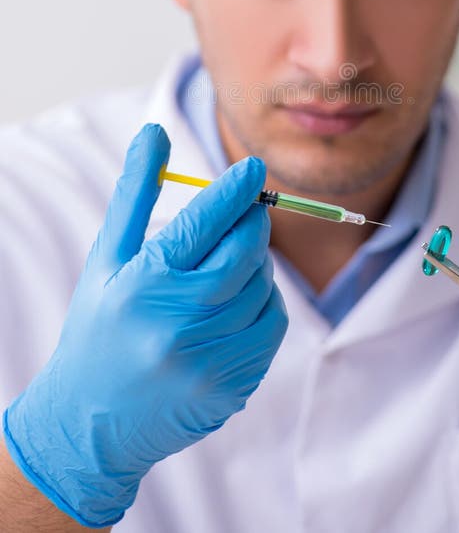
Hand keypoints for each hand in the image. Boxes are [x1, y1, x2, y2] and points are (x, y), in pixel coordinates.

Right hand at [3, 123, 287, 526]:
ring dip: (257, 262)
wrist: (90, 423)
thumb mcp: (107, 259)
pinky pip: (272, 325)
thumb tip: (154, 133)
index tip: (254, 169)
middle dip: (252, 220)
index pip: (204, 221)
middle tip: (248, 210)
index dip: (235, 189)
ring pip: (263, 285)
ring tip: (230, 262)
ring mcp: (210, 359)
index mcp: (144, 284)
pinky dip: (265, 301)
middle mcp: (179, 323)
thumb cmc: (99, 327)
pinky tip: (238, 299)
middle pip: (245, 251)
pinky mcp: (233, 385)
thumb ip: (134, 194)